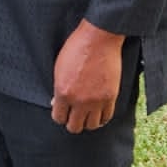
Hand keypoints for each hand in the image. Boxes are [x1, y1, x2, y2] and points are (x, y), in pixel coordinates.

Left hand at [51, 19, 124, 133]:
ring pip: (91, 126)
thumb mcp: (59, 67)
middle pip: (75, 126)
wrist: (98, 39)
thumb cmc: (76, 48)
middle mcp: (79, 100)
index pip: (59, 117)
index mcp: (63, 92)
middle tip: (73, 115)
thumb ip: (58, 87)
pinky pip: (106, 117)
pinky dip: (102, 117)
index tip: (62, 112)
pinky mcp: (110, 97)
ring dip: (87, 121)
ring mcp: (96, 101)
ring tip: (86, 114)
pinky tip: (98, 112)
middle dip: (72, 122)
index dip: (59, 116)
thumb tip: (56, 102)